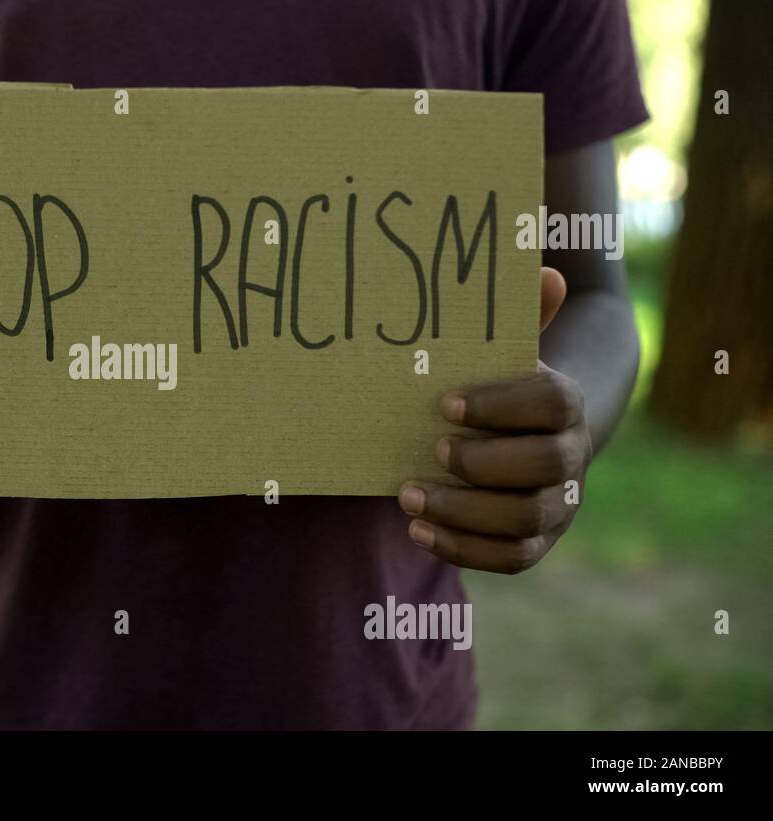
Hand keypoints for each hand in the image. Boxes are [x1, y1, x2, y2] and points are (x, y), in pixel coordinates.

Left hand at [398, 268, 591, 573]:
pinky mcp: (537, 541)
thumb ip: (520, 316)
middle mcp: (572, 455)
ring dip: (463, 510)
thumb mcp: (502, 349)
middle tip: (433, 451)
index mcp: (565, 403)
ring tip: (407, 495)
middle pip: (544, 466)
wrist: (522, 432)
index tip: (445, 403)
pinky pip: (511, 558)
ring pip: (525, 517)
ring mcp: (559, 503)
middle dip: (484, 463)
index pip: (552, 404)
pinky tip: (419, 530)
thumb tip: (547, 270)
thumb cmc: (496, 384)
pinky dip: (463, 548)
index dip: (501, 405)